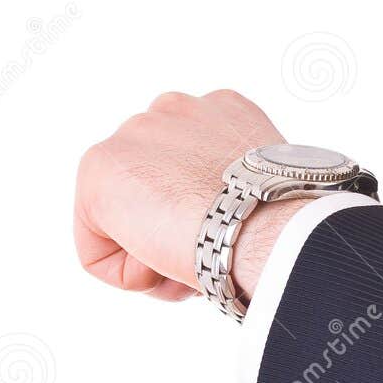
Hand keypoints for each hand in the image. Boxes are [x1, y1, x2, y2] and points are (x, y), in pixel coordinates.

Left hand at [74, 89, 306, 305]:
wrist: (268, 228)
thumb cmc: (285, 228)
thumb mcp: (266, 193)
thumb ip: (236, 189)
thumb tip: (223, 216)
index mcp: (222, 112)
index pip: (191, 174)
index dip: (209, 222)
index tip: (232, 238)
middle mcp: (174, 109)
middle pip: (155, 193)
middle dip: (174, 232)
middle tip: (213, 253)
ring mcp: (133, 133)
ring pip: (126, 220)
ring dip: (153, 252)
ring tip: (192, 260)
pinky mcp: (97, 169)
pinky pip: (97, 249)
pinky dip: (129, 274)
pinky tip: (167, 268)